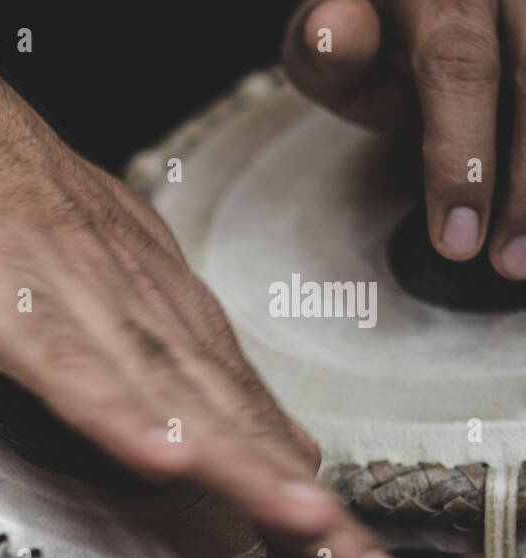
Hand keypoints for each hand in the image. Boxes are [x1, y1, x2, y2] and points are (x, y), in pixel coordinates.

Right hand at [0, 50, 419, 557]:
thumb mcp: (93, 283)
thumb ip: (160, 356)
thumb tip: (225, 422)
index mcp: (161, 312)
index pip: (250, 420)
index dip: (303, 502)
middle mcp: (140, 306)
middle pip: (236, 419)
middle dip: (308, 511)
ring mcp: (77, 299)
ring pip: (171, 395)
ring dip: (244, 465)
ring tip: (309, 529)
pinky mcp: (3, 299)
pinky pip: (66, 364)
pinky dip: (117, 412)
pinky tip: (160, 456)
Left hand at [282, 0, 525, 276]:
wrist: (396, 4)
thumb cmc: (352, 32)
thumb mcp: (320, 41)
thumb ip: (328, 49)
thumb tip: (334, 30)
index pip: (456, 69)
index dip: (463, 158)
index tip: (456, 239)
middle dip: (524, 185)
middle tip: (507, 262)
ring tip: (524, 257)